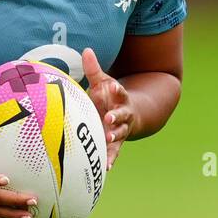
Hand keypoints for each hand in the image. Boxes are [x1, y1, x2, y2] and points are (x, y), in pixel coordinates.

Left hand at [82, 47, 136, 168]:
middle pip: (121, 115)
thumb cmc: (111, 97)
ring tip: (108, 139)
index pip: (120, 92)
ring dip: (114, 137)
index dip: (117, 90)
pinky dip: (110, 159)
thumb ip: (94, 69)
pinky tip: (106, 168)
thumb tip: (86, 49)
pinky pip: (114, 152)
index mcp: (119, 98)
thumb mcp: (103, 82)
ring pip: (120, 134)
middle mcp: (123, 115)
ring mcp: (121, 129)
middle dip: (116, 117)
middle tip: (109, 118)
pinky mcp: (116, 143)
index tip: (113, 86)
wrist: (131, 114)